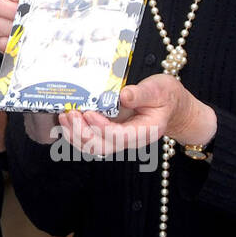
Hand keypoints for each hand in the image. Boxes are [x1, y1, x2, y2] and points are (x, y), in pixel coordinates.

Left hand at [56, 73, 214, 155]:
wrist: (171, 107)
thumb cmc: (166, 97)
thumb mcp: (159, 89)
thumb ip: (142, 94)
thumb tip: (124, 95)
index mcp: (144, 131)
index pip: (120, 136)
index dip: (102, 128)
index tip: (90, 112)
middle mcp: (129, 139)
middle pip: (102, 147)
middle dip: (82, 132)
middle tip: (70, 114)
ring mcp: (117, 138)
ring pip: (93, 147)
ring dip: (75, 134)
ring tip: (64, 116)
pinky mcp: (108, 133)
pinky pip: (89, 139)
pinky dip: (75, 132)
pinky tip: (66, 120)